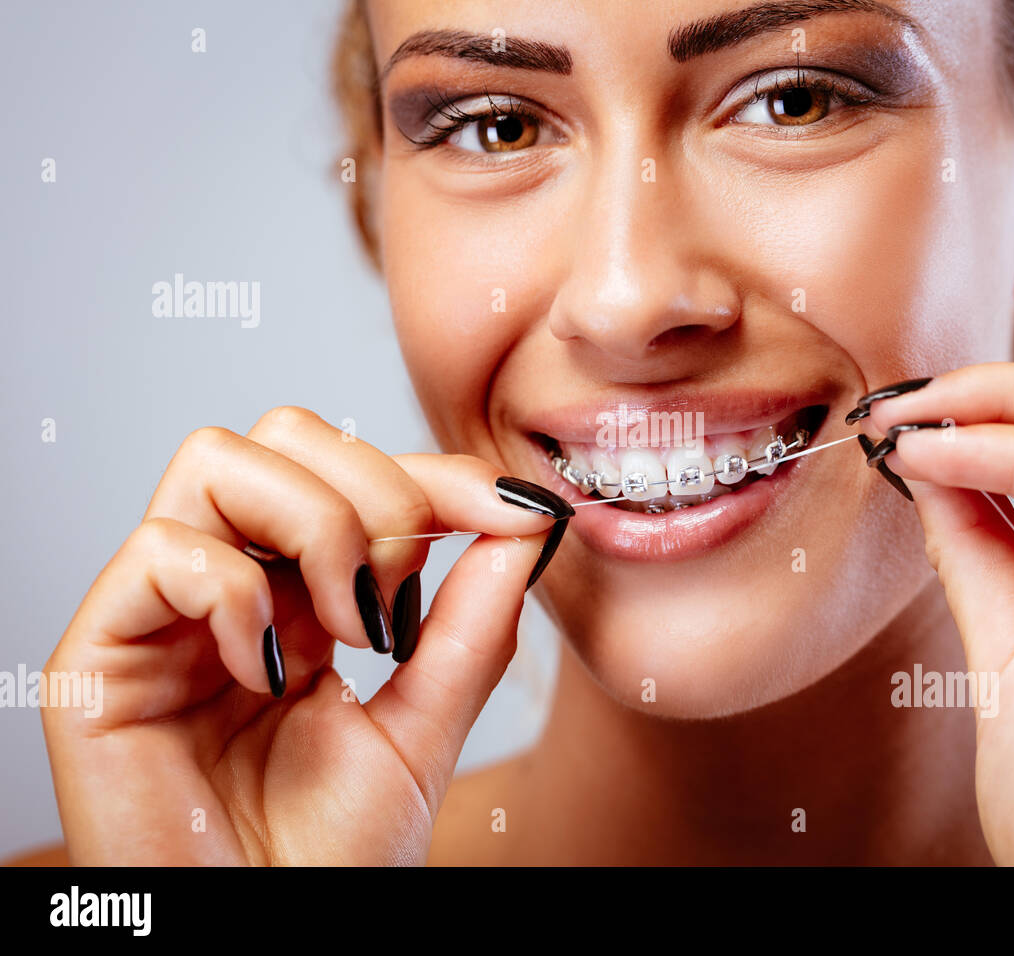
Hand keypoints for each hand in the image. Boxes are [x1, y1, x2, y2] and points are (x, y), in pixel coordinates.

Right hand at [42, 406, 569, 864]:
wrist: (270, 940)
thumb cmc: (332, 857)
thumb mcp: (426, 724)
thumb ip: (474, 623)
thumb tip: (525, 520)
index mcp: (302, 592)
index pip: (355, 470)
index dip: (438, 474)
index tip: (516, 512)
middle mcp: (231, 585)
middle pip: (285, 434)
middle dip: (377, 494)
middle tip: (403, 599)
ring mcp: (164, 616)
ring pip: (218, 462)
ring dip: (316, 528)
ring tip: (349, 631)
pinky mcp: (100, 658)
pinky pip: (162, 553)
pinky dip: (237, 594)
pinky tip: (270, 672)